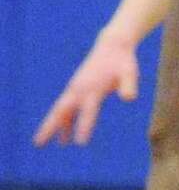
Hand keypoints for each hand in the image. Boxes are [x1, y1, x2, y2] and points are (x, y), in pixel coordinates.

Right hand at [33, 31, 139, 145]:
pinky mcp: (77, 88)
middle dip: (50, 127)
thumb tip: (129, 98)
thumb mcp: (129, 73)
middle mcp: (79, 89)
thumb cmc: (122, 61)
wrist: (112, 45)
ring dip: (54, 127)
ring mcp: (76, 88)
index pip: (88, 111)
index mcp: (93, 88)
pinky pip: (68, 108)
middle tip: (38, 143)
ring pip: (61, 111)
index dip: (84, 127)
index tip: (80, 143)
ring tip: (43, 144)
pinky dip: (65, 122)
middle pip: (61, 111)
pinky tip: (65, 137)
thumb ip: (128, 86)